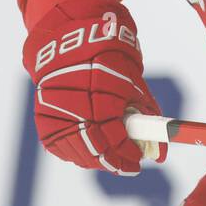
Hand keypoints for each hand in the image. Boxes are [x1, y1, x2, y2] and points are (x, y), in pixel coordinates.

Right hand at [23, 0, 164, 174]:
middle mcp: (75, 101)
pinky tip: (90, 151)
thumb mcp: (133, 80)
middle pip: (94, 148)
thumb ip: (146, 114)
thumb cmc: (108, 59)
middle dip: (114, 161)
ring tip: (111, 158)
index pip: (114, 135)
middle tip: (128, 165)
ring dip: (96, 160)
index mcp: (102, 89)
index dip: (127, 152)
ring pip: (77, 151)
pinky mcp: (43, 116)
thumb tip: (161, 149)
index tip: (138, 160)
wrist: (69, 40)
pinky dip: (76, 153)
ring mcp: (56, 110)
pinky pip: (59, 146)